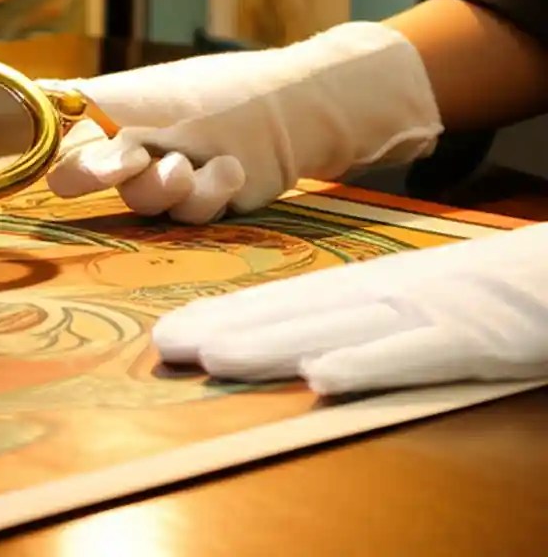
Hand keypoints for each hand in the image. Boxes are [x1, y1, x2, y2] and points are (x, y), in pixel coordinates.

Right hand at [42, 22, 443, 222]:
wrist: (291, 103)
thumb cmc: (210, 91)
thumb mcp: (141, 90)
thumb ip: (82, 96)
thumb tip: (30, 92)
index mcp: (113, 131)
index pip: (70, 159)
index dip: (71, 168)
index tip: (73, 163)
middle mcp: (135, 162)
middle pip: (105, 188)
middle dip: (110, 175)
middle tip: (127, 162)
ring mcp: (171, 186)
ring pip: (148, 205)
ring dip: (165, 185)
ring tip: (188, 165)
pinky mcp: (207, 207)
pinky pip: (193, 215)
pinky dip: (209, 191)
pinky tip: (228, 168)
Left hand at [151, 221, 547, 394]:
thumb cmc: (496, 286)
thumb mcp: (421, 293)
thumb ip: (365, 312)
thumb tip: (305, 340)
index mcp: (372, 285)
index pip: (285, 301)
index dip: (227, 315)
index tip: (170, 330)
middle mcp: (387, 293)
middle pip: (295, 313)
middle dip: (226, 328)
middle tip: (166, 344)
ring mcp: (428, 312)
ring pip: (336, 330)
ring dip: (270, 343)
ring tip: (213, 356)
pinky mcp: (473, 338)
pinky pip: (413, 355)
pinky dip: (366, 364)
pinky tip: (319, 377)